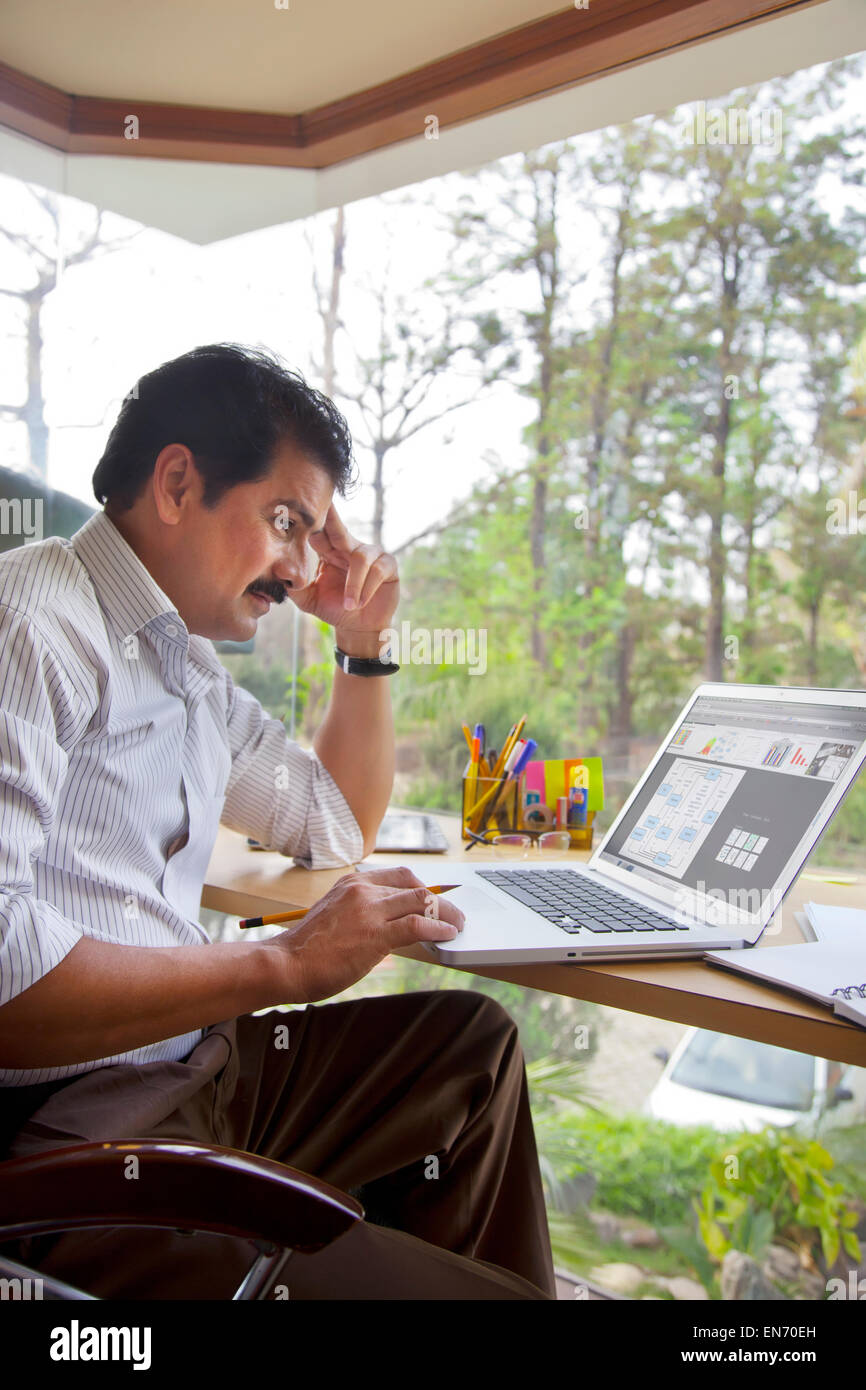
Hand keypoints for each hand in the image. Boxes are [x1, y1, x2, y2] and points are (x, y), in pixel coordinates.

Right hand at [265, 867, 464, 1003]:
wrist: (286, 964)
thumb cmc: (307, 949)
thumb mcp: (335, 916)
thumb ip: (360, 912)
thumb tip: (391, 924)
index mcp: (352, 882)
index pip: (399, 876)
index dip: (422, 888)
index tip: (434, 900)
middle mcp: (362, 889)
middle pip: (415, 886)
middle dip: (440, 899)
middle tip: (452, 913)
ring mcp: (369, 909)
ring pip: (422, 901)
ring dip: (446, 913)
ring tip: (457, 924)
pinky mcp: (375, 933)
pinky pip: (417, 925)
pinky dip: (438, 929)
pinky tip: (446, 935)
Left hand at [290, 503, 398, 639]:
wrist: (358, 627)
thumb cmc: (334, 609)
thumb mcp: (309, 600)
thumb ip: (294, 587)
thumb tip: (277, 573)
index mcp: (329, 551)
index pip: (319, 532)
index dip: (313, 520)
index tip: (302, 505)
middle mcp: (349, 547)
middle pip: (339, 529)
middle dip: (332, 518)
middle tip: (326, 504)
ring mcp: (371, 553)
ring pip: (361, 558)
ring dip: (353, 585)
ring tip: (349, 605)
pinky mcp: (388, 564)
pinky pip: (377, 570)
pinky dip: (366, 588)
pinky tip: (360, 603)